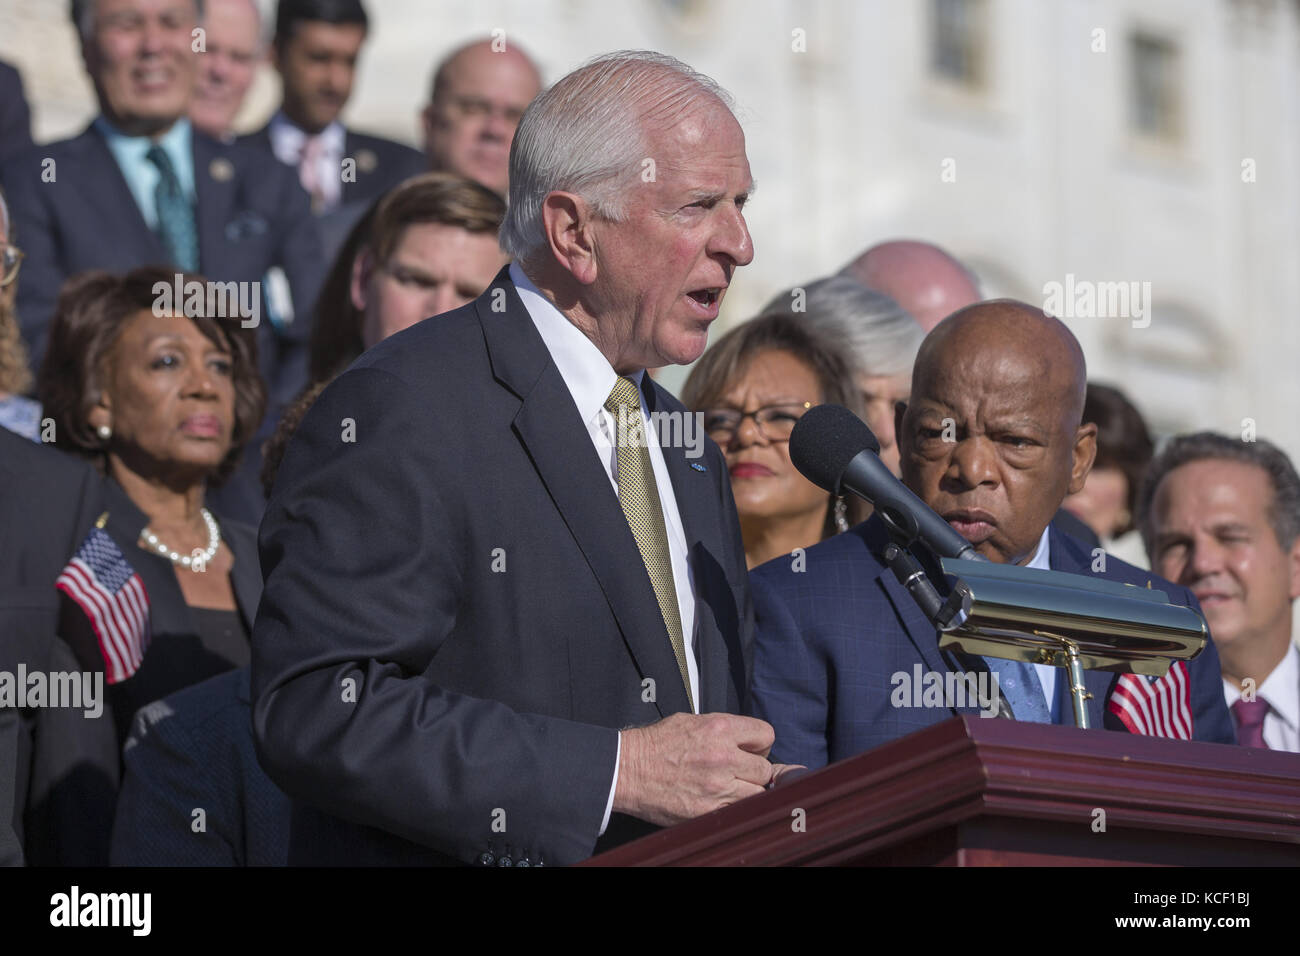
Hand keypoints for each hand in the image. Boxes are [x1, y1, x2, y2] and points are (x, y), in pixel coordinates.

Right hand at [612, 712, 799, 826]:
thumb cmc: (654, 745)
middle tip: (739, 772)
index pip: (766, 734)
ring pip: (757, 793)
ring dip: (747, 792)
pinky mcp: (708, 810)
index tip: (752, 751)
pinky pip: (738, 811)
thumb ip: (722, 729)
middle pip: (765, 769)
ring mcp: (717, 786)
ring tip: (729, 788)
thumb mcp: (690, 721)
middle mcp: (722, 756)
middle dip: (754, 771)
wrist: (627, 769)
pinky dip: (733, 808)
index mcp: (719, 729)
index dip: (760, 745)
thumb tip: (744, 740)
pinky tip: (718, 800)